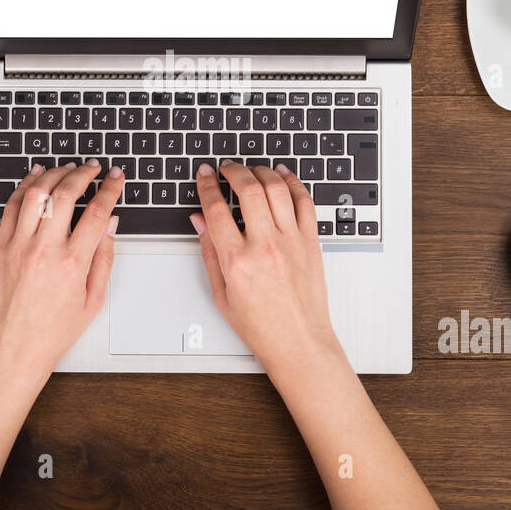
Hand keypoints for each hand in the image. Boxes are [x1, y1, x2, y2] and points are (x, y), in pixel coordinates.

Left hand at [0, 160, 123, 379]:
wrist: (15, 347)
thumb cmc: (53, 330)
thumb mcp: (93, 299)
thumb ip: (104, 258)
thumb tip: (110, 225)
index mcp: (72, 264)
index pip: (97, 212)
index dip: (110, 189)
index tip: (116, 178)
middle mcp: (45, 250)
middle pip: (66, 194)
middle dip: (84, 174)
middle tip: (93, 167)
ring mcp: (20, 246)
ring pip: (37, 193)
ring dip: (55, 174)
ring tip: (67, 168)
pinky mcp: (3, 248)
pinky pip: (12, 207)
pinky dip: (24, 186)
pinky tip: (36, 177)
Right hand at [189, 160, 341, 373]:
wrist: (299, 342)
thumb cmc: (261, 326)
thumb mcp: (221, 294)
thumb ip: (209, 252)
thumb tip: (199, 221)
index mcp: (237, 261)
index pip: (216, 209)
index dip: (207, 185)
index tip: (204, 174)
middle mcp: (265, 247)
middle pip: (248, 190)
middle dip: (233, 170)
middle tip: (226, 167)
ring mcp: (291, 242)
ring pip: (277, 189)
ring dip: (261, 172)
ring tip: (252, 169)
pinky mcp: (311, 242)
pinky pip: (304, 202)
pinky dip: (293, 182)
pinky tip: (282, 175)